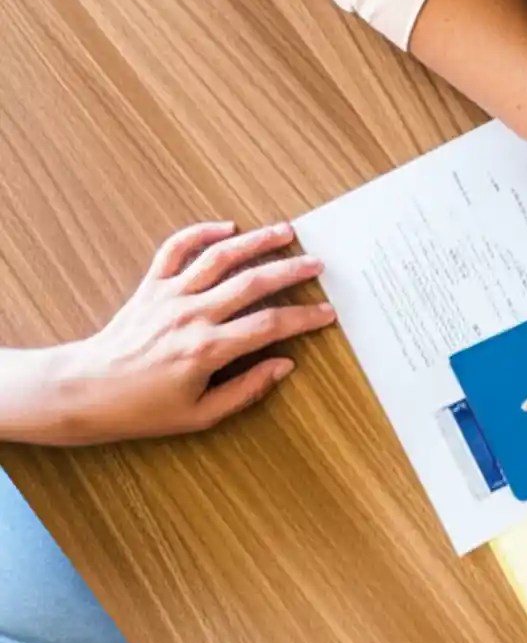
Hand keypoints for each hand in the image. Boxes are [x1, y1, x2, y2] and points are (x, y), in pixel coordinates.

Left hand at [36, 221, 334, 444]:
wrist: (84, 391)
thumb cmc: (142, 409)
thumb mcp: (200, 414)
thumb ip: (246, 389)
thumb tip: (283, 366)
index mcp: (207, 349)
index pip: (269, 326)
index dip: (303, 318)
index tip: (326, 313)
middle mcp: (191, 315)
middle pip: (252, 283)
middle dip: (290, 271)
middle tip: (316, 264)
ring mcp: (169, 296)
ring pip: (219, 258)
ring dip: (255, 241)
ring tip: (284, 231)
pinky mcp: (150, 286)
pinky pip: (175, 250)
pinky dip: (200, 233)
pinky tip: (225, 227)